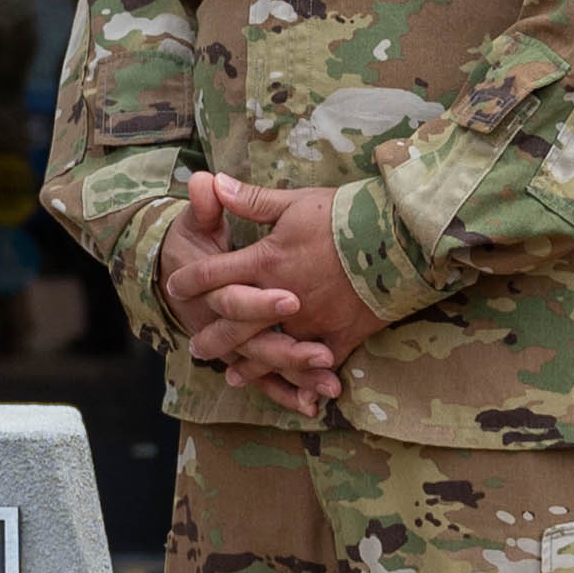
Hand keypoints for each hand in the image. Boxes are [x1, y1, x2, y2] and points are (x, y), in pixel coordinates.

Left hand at [162, 169, 375, 414]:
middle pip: (234, 322)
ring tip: (230, 375)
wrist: (399, 238)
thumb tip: (212, 182)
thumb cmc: (346, 215)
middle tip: (195, 346)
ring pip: (270, 350)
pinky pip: (317, 363)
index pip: (214, 273)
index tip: (174, 287)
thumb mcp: (295, 201)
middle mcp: (281, 296)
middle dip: (212, 336)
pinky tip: (290, 390)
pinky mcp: (340, 336)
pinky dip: (303, 380)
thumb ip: (252, 200)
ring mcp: (311, 321)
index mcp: (267, 260)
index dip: (190, 280)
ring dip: (247, 365)